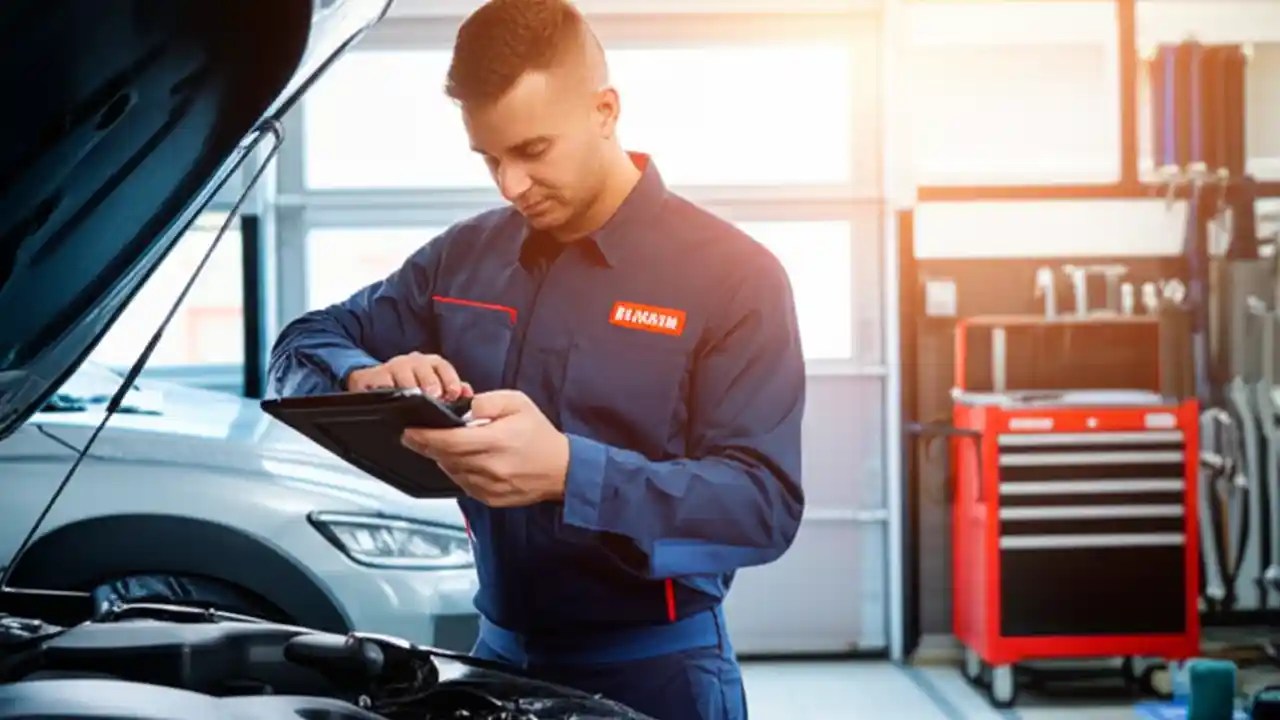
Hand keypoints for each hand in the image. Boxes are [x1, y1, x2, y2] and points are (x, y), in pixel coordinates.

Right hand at [346, 352, 472, 400]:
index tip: (453, 394)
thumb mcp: (433, 391)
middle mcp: (412, 362)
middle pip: (423, 367)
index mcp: (430, 364)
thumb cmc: (412, 392)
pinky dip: (386, 388)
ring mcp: (391, 367)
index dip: (450, 380)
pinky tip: (392, 399)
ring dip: (410, 385)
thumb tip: (467, 394)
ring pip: (402, 372)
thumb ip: (452, 392)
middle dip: (430, 382)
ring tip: (414, 399)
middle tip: (434, 397)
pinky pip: (380, 379)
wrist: (375, 387)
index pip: (443, 367)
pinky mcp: (372, 376)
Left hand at [400, 390, 568, 507]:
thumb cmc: (539, 434)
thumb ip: (487, 401)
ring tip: (445, 444)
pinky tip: (464, 459)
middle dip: (426, 446)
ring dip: (443, 458)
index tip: (409, 431)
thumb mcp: (517, 403)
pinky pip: (462, 483)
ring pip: (451, 471)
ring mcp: (488, 486)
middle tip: (414, 435)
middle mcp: (490, 467)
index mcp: (496, 441)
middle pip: (444, 457)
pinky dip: (457, 470)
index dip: (425, 437)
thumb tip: (463, 409)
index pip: (449, 441)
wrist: (561, 470)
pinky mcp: (488, 498)